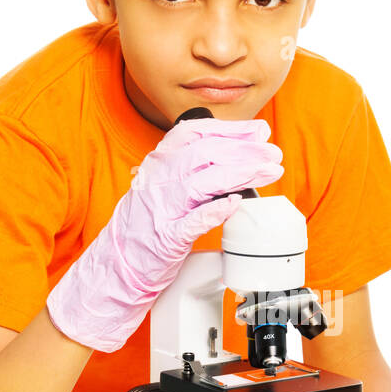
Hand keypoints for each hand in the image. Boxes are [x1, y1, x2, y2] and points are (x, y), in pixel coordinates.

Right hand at [47, 117, 282, 350]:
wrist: (116, 262)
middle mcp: (158, 179)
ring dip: (241, 174)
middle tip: (273, 153)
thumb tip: (234, 152)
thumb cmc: (147, 224)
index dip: (230, 129)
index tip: (259, 131)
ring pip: (203, 182)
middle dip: (245, 151)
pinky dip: (215, 210)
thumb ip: (191, 167)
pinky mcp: (165, 237)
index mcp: (158, 162)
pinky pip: (192, 220)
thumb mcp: (163, 185)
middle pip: (205, 154)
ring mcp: (160, 207)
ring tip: (268, 171)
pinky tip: (235, 202)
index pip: (194, 132)